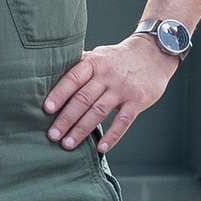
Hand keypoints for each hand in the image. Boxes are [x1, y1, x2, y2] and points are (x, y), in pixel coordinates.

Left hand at [44, 38, 178, 152]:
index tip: (46, 109)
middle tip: (52, 135)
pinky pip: (123, 121)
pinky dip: (112, 136)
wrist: (154, 52)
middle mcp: (107, 75)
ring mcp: (123, 89)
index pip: (73, 78)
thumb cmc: (118, 58)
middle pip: (83, 99)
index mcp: (94, 62)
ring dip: (82, 129)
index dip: (59, 94)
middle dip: (66, 118)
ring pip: (99, 111)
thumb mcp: (98, 55)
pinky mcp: (138, 101)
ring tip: (68, 144)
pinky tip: (101, 148)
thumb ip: (79, 66)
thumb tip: (49, 76)